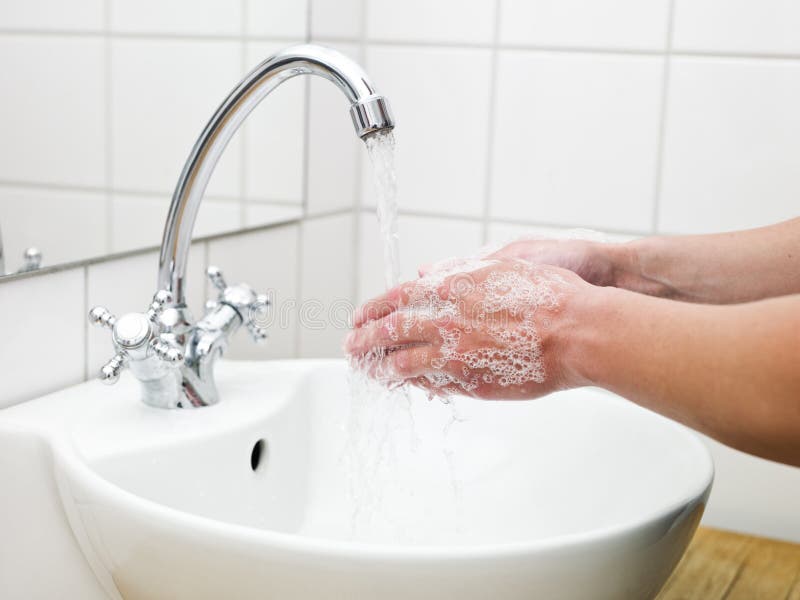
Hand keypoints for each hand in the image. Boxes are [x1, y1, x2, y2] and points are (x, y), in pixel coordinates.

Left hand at [345, 258, 592, 399]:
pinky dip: (413, 383)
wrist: (577, 332)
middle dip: (365, 339)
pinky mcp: (470, 382)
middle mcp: (447, 320)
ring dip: (380, 367)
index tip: (359, 316)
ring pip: (403, 363)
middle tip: (350, 345)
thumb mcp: (501, 266)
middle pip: (391, 331)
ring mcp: (456, 353)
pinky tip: (404, 383)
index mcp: (452, 288)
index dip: (373, 308)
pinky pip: (432, 384)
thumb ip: (459, 271)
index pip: (397, 298)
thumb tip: (426, 273)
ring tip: (369, 370)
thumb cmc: (549, 294)